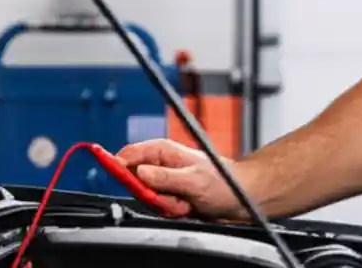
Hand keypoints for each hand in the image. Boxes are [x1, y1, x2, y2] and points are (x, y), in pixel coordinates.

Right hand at [116, 139, 250, 219]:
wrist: (239, 198)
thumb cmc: (224, 182)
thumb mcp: (194, 180)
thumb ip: (165, 177)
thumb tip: (140, 173)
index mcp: (164, 151)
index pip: (129, 154)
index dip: (121, 167)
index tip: (128, 182)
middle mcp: (161, 164)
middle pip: (133, 181)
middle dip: (151, 194)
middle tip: (172, 197)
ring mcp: (163, 181)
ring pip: (146, 198)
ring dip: (164, 204)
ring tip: (185, 202)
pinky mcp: (167, 196)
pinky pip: (157, 207)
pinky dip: (171, 211)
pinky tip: (186, 207)